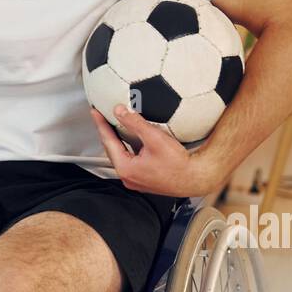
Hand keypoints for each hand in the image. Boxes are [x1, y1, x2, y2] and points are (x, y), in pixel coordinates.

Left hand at [89, 105, 225, 198]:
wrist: (196, 178)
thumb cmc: (178, 163)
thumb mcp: (155, 138)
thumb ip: (135, 123)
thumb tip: (119, 110)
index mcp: (125, 168)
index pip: (108, 141)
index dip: (101, 124)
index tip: (94, 112)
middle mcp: (128, 177)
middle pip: (113, 150)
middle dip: (107, 133)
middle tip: (102, 118)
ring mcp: (137, 180)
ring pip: (122, 156)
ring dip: (119, 141)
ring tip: (116, 126)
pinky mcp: (146, 180)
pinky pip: (132, 161)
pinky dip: (130, 148)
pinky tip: (135, 140)